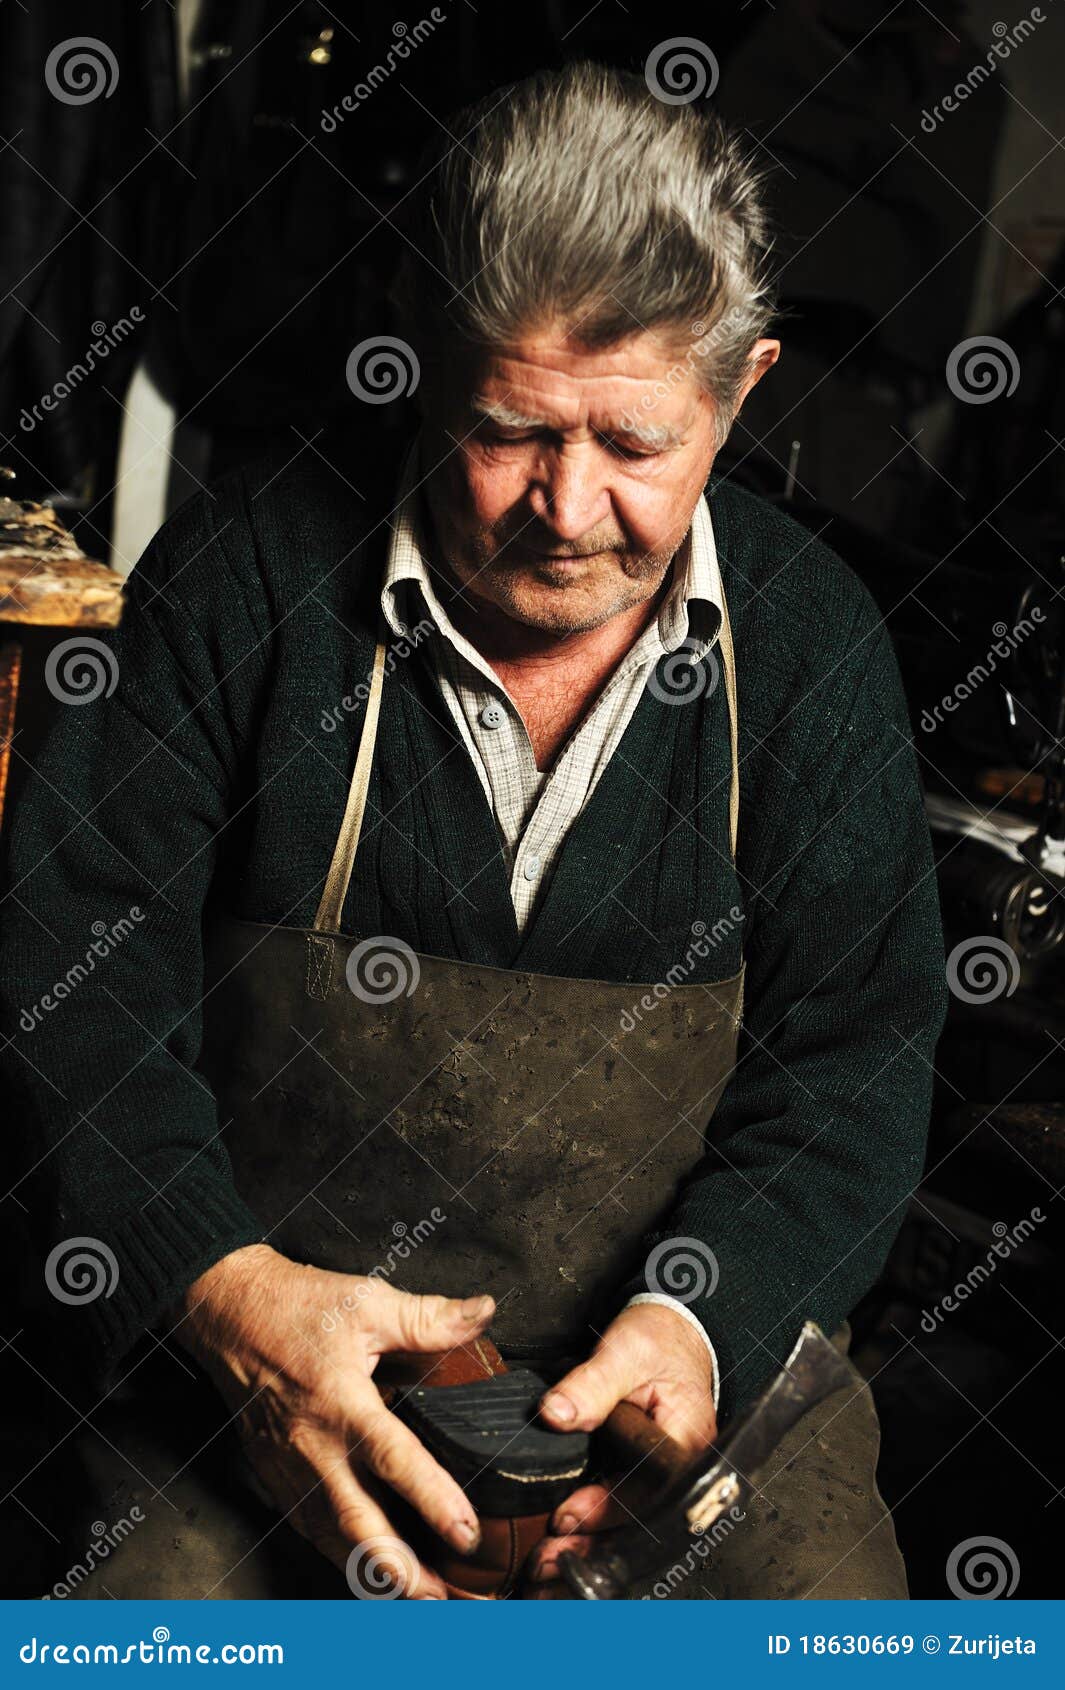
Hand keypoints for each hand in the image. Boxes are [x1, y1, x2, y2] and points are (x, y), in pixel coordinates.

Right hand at [170, 1243, 494, 1598]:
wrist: (229, 1315)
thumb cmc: (297, 1309)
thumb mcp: (368, 1302)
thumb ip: (429, 1316)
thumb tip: (483, 1312)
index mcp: (341, 1402)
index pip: (393, 1460)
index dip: (432, 1500)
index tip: (466, 1532)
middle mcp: (314, 1446)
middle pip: (357, 1522)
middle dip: (400, 1567)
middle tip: (442, 1595)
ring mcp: (290, 1468)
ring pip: (332, 1537)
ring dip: (374, 1573)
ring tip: (418, 1597)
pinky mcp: (276, 1477)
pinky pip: (311, 1528)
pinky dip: (342, 1556)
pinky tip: (370, 1573)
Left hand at [525, 1302, 716, 1594]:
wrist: (672, 1328)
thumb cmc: (658, 1338)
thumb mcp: (623, 1352)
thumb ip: (591, 1384)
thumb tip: (555, 1416)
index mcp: (688, 1438)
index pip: (649, 1489)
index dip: (608, 1509)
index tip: (566, 1517)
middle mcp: (683, 1465)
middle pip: (641, 1517)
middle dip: (594, 1541)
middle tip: (549, 1557)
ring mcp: (667, 1472)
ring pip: (632, 1518)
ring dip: (592, 1540)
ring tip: (549, 1558)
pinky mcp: (648, 1472)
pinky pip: (625, 1503)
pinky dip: (595, 1521)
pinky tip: (565, 1536)